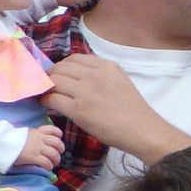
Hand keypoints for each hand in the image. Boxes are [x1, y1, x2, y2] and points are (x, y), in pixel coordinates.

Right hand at [15, 125, 63, 170]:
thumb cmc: (8, 139)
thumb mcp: (22, 133)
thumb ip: (31, 136)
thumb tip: (37, 141)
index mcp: (36, 132)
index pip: (53, 130)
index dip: (58, 135)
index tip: (58, 139)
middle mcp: (39, 139)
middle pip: (58, 143)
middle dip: (60, 150)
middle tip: (56, 155)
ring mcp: (37, 148)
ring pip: (55, 154)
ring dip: (56, 160)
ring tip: (53, 164)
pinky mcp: (33, 157)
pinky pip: (47, 162)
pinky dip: (49, 166)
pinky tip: (46, 168)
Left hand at [44, 53, 188, 161]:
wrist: (144, 131)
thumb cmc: (134, 112)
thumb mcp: (120, 83)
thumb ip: (101, 76)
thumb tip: (76, 78)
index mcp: (108, 66)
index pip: (74, 59)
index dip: (64, 67)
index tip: (63, 77)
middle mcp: (96, 75)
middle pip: (60, 68)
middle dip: (52, 76)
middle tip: (53, 87)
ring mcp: (86, 91)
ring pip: (54, 81)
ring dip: (48, 88)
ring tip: (51, 96)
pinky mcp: (79, 109)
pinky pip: (52, 98)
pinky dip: (46, 101)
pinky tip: (50, 105)